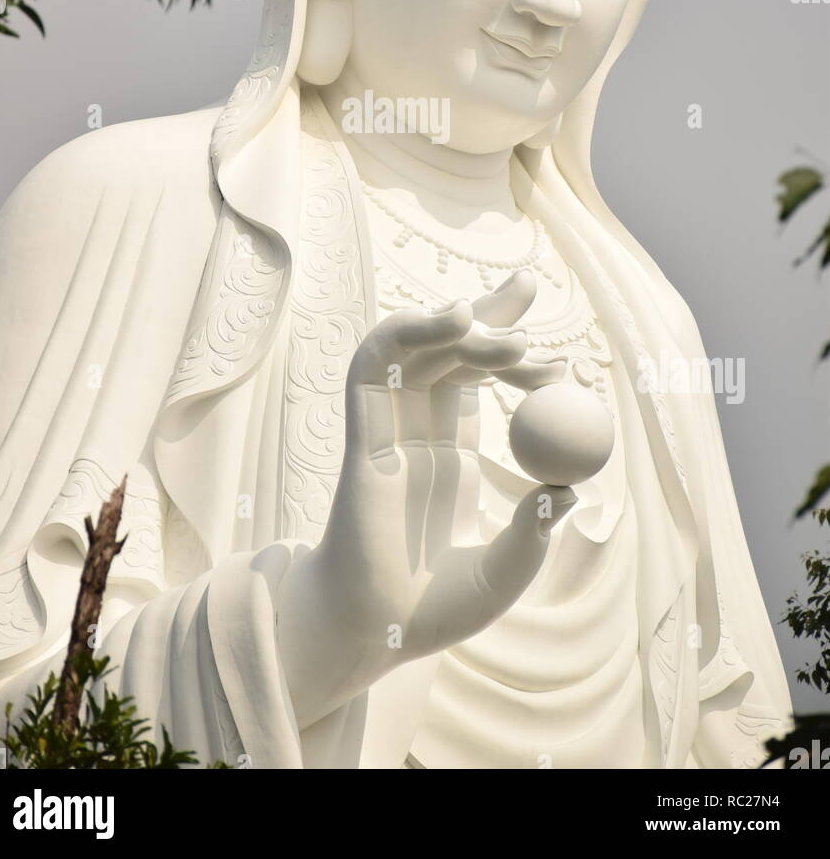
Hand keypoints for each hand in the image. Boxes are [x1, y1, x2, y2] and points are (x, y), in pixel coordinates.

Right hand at [276, 271, 576, 729]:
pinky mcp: (362, 431)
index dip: (505, 348)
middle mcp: (414, 432)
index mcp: (444, 455)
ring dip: (460, 326)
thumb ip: (533, 531)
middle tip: (532, 297)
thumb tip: (568, 488)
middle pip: (448, 351)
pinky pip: (374, 365)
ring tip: (510, 338)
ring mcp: (386, 429)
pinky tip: (454, 321)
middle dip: (488, 316)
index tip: (551, 338)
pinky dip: (408, 330)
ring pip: (416, 348)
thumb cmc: (433, 610)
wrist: (375, 633)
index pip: (473, 380)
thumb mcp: (505, 569)